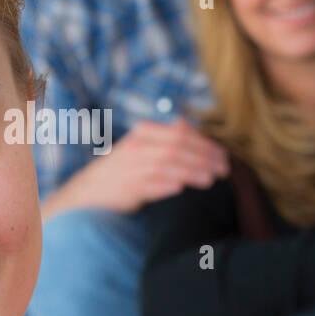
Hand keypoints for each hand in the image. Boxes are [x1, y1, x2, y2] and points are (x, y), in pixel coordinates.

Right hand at [72, 117, 228, 214]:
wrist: (91, 190)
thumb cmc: (123, 168)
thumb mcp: (141, 144)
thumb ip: (164, 135)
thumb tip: (189, 125)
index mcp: (144, 133)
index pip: (180, 133)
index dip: (205, 144)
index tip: (223, 155)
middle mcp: (137, 148)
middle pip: (177, 148)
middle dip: (204, 158)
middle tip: (223, 169)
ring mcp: (131, 169)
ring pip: (167, 166)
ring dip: (192, 172)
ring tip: (210, 180)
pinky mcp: (127, 189)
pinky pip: (150, 186)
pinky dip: (167, 186)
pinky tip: (181, 189)